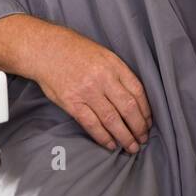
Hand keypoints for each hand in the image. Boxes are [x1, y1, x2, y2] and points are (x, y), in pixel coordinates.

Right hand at [30, 24, 151, 153]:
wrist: (46, 49)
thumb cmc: (75, 51)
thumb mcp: (103, 54)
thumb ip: (118, 73)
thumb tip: (134, 98)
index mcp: (114, 65)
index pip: (137, 91)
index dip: (146, 110)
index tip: (148, 122)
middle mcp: (103, 78)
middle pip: (128, 108)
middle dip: (139, 127)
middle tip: (143, 139)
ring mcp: (87, 91)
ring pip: (112, 119)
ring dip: (124, 136)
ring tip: (131, 146)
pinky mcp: (72, 103)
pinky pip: (92, 124)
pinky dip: (103, 137)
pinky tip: (111, 144)